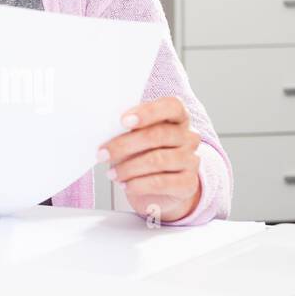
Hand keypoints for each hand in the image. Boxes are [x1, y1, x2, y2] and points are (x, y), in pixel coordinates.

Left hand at [99, 97, 202, 222]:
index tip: (123, 121)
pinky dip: (138, 184)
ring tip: (112, 173)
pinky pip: (161, 182)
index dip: (148, 112)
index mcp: (177, 117)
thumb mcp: (132, 137)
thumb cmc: (140, 154)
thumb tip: (106, 128)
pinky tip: (126, 185)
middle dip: (124, 145)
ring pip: (158, 160)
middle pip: (158, 135)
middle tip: (103, 153)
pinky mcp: (189, 184)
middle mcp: (189, 137)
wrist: (155, 189)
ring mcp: (191, 160)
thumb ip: (126, 129)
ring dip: (128, 168)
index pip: (171, 106)